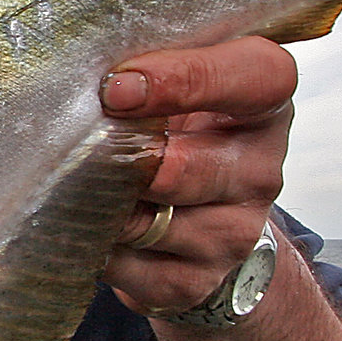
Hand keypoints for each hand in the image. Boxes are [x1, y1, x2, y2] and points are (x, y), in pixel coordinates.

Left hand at [100, 35, 297, 316]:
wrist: (193, 216)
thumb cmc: (172, 127)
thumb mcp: (174, 82)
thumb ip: (149, 62)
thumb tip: (79, 60)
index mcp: (264, 102)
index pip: (256, 77)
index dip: (187, 79)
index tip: (118, 87)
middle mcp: (261, 169)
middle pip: (190, 167)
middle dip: (127, 159)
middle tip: (83, 145)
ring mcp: (235, 232)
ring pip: (153, 222)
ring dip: (105, 204)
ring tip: (77, 183)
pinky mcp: (199, 280)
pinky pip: (132, 267)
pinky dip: (100, 247)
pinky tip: (90, 225)